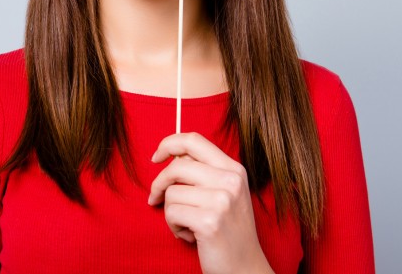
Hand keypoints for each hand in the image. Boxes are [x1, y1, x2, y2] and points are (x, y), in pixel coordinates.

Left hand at [148, 132, 274, 273]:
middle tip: (155, 198)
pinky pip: (171, 213)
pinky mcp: (209, 222)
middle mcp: (230, 181)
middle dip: (160, 183)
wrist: (245, 268)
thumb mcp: (226, 193)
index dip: (169, 144)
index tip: (156, 157)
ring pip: (171, 192)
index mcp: (234, 169)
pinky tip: (188, 235)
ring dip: (170, 211)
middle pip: (177, 166)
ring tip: (186, 224)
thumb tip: (171, 155)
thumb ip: (204, 172)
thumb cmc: (229, 230)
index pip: (194, 140)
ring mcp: (222, 201)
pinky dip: (173, 226)